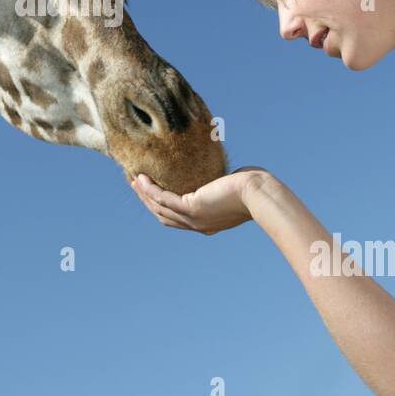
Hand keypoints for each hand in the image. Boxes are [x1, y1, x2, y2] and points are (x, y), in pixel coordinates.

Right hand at [130, 166, 271, 235]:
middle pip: (164, 215)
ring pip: (160, 208)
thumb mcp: (234, 187)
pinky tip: (142, 178)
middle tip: (137, 185)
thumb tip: (220, 170)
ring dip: (145, 194)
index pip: (178, 218)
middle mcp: (198, 224)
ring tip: (134, 180)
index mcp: (207, 223)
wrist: (260, 194)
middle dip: (148, 201)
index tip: (151, 192)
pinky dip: (150, 190)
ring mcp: (193, 218)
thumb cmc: (255, 188)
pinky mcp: (192, 207)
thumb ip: (222, 183)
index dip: (162, 207)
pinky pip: (164, 199)